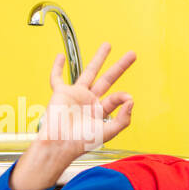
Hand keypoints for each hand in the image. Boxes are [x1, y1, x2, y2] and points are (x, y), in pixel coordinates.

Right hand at [10, 43, 135, 189]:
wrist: (59, 143)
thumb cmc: (80, 142)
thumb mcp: (108, 132)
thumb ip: (123, 118)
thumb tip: (131, 100)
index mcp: (100, 111)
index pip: (116, 98)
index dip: (122, 96)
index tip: (126, 97)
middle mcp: (89, 101)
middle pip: (107, 79)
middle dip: (120, 67)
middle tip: (131, 55)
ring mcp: (75, 95)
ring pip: (88, 72)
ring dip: (98, 59)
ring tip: (107, 46)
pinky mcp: (61, 93)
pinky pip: (57, 78)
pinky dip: (57, 67)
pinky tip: (60, 57)